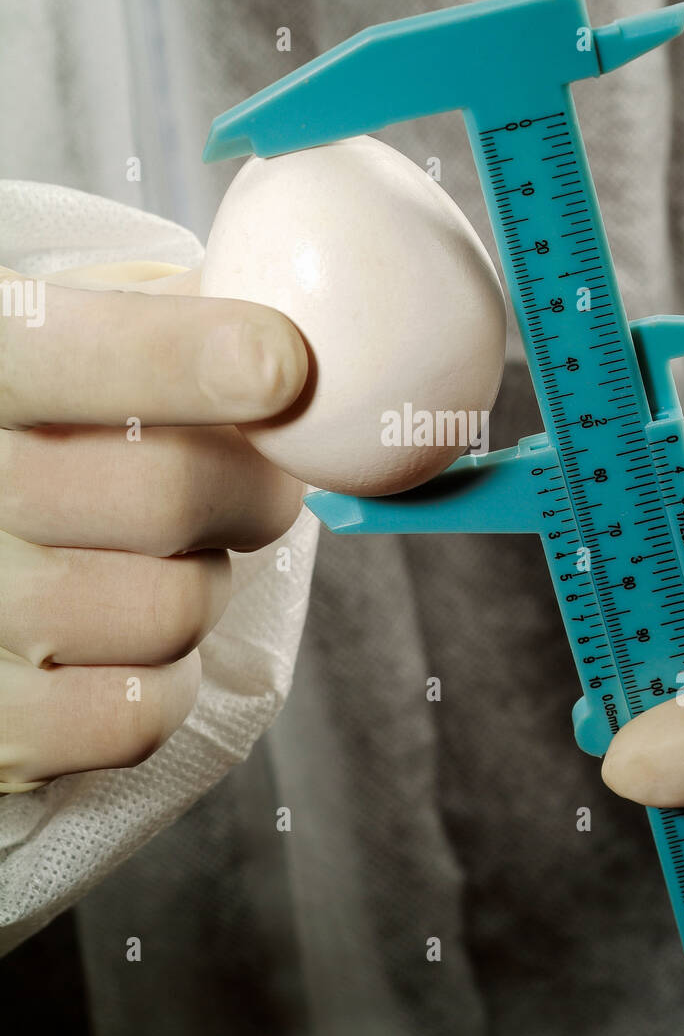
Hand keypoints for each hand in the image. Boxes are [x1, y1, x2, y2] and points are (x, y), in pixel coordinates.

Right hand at [0, 260, 307, 789]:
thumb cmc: (38, 443)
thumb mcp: (60, 347)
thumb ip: (151, 323)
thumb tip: (292, 335)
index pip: (57, 354)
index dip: (175, 357)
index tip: (282, 364)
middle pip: (165, 495)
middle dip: (254, 493)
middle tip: (264, 484)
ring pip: (171, 613)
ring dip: (206, 590)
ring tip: (165, 565)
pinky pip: (138, 712)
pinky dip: (169, 683)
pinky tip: (133, 647)